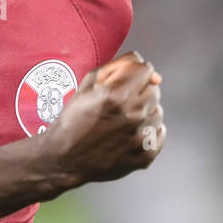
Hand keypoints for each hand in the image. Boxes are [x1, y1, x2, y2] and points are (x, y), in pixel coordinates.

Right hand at [41, 50, 165, 184]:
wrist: (64, 160)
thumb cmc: (71, 124)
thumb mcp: (84, 86)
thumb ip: (114, 67)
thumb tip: (141, 63)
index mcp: (114, 95)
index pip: (145, 70)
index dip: (135, 72)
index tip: (129, 78)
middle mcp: (131, 115)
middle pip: (153, 90)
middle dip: (138, 92)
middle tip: (119, 103)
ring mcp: (140, 137)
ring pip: (157, 111)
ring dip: (143, 112)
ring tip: (121, 121)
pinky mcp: (146, 154)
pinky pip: (158, 133)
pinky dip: (147, 132)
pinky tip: (128, 134)